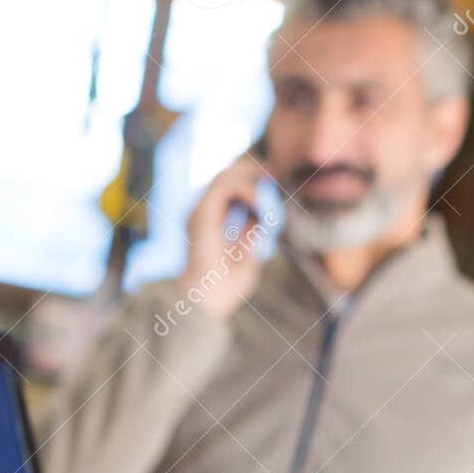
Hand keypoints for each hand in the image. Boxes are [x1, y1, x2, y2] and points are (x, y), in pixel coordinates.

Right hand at [180, 152, 268, 317]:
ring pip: (224, 175)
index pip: (228, 187)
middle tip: (275, 174)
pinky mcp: (201, 214)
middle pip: (225, 174)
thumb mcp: (247, 257)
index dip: (250, 179)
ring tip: (270, 188)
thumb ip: (252, 237)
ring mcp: (199, 212)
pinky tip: (260, 204)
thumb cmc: (224, 288)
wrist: (205, 303)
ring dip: (251, 178)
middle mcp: (201, 212)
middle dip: (252, 169)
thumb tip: (262, 219)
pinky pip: (224, 187)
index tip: (272, 181)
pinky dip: (246, 190)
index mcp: (209, 221)